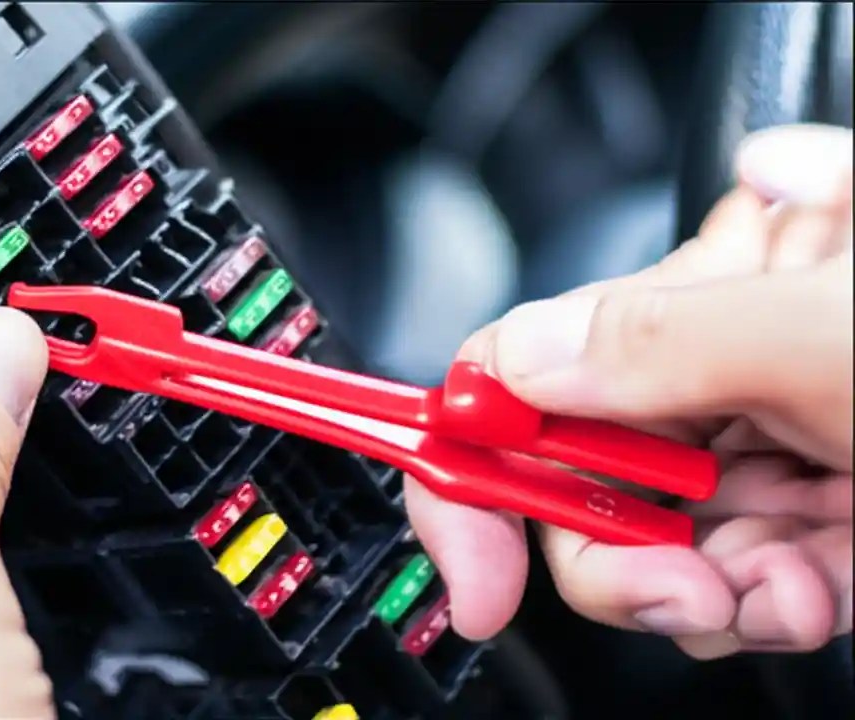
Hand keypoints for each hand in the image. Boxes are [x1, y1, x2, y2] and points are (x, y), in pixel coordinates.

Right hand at [407, 124, 852, 657]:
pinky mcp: (826, 518)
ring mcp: (776, 442)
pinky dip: (765, 610)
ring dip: (702, 596)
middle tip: (667, 591)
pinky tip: (813, 597)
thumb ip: (660, 339)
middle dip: (608, 553)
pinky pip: (743, 581)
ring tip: (777, 595)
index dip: (471, 454)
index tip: (461, 550)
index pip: (532, 363)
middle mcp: (731, 356)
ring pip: (658, 546)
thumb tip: (512, 362)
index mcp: (718, 278)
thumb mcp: (832, 332)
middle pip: (581, 476)